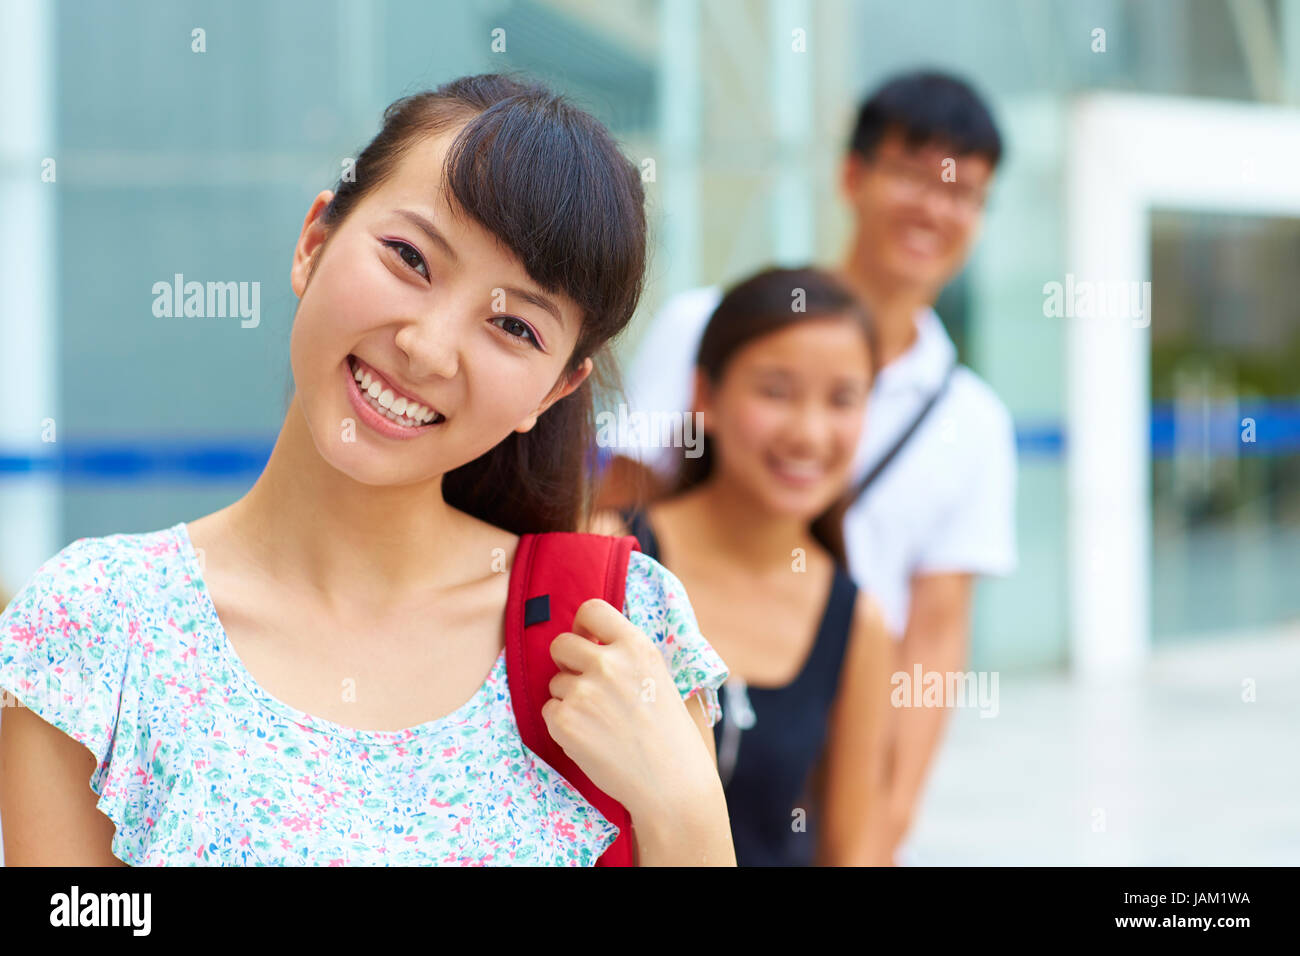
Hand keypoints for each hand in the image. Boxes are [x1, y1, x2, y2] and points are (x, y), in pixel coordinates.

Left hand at [541, 598, 714, 819]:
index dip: (582, 624)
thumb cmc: (668, 733)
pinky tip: (591, 739)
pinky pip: (549, 711)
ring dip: (569, 699)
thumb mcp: (657, 677)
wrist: (671, 783)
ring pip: (555, 683)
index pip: (591, 609)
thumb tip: (590, 642)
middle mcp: (608, 663)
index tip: (586, 639)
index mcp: (636, 646)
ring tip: (600, 723)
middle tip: (586, 687)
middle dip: (567, 664)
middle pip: (561, 644)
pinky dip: (563, 725)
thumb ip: (625, 656)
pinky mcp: (565, 721)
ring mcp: (583, 692)